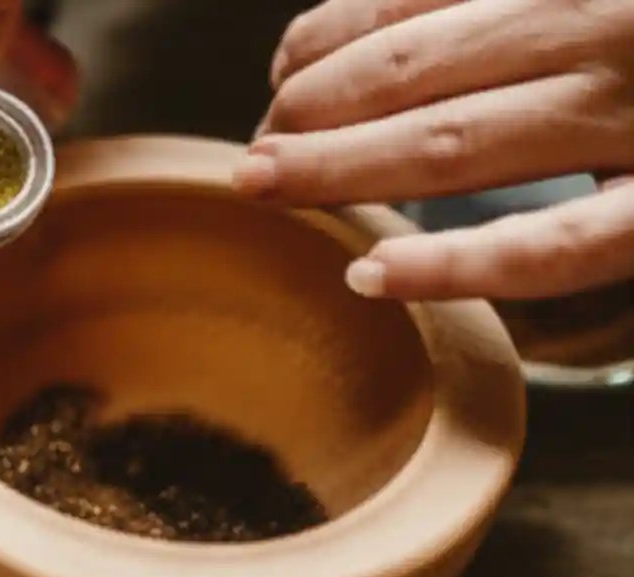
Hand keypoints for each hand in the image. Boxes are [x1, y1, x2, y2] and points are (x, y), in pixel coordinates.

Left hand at [238, 0, 633, 300]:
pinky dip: (453, 263)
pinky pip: (549, 246)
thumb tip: (330, 42)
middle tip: (252, 157)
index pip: (410, 0)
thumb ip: (491, 15)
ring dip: (339, 165)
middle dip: (309, 109)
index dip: (326, 41)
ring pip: (453, 142)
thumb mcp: (585, 13)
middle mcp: (600, 27)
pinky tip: (370, 275)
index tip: (280, 79)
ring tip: (262, 186)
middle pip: (412, 68)